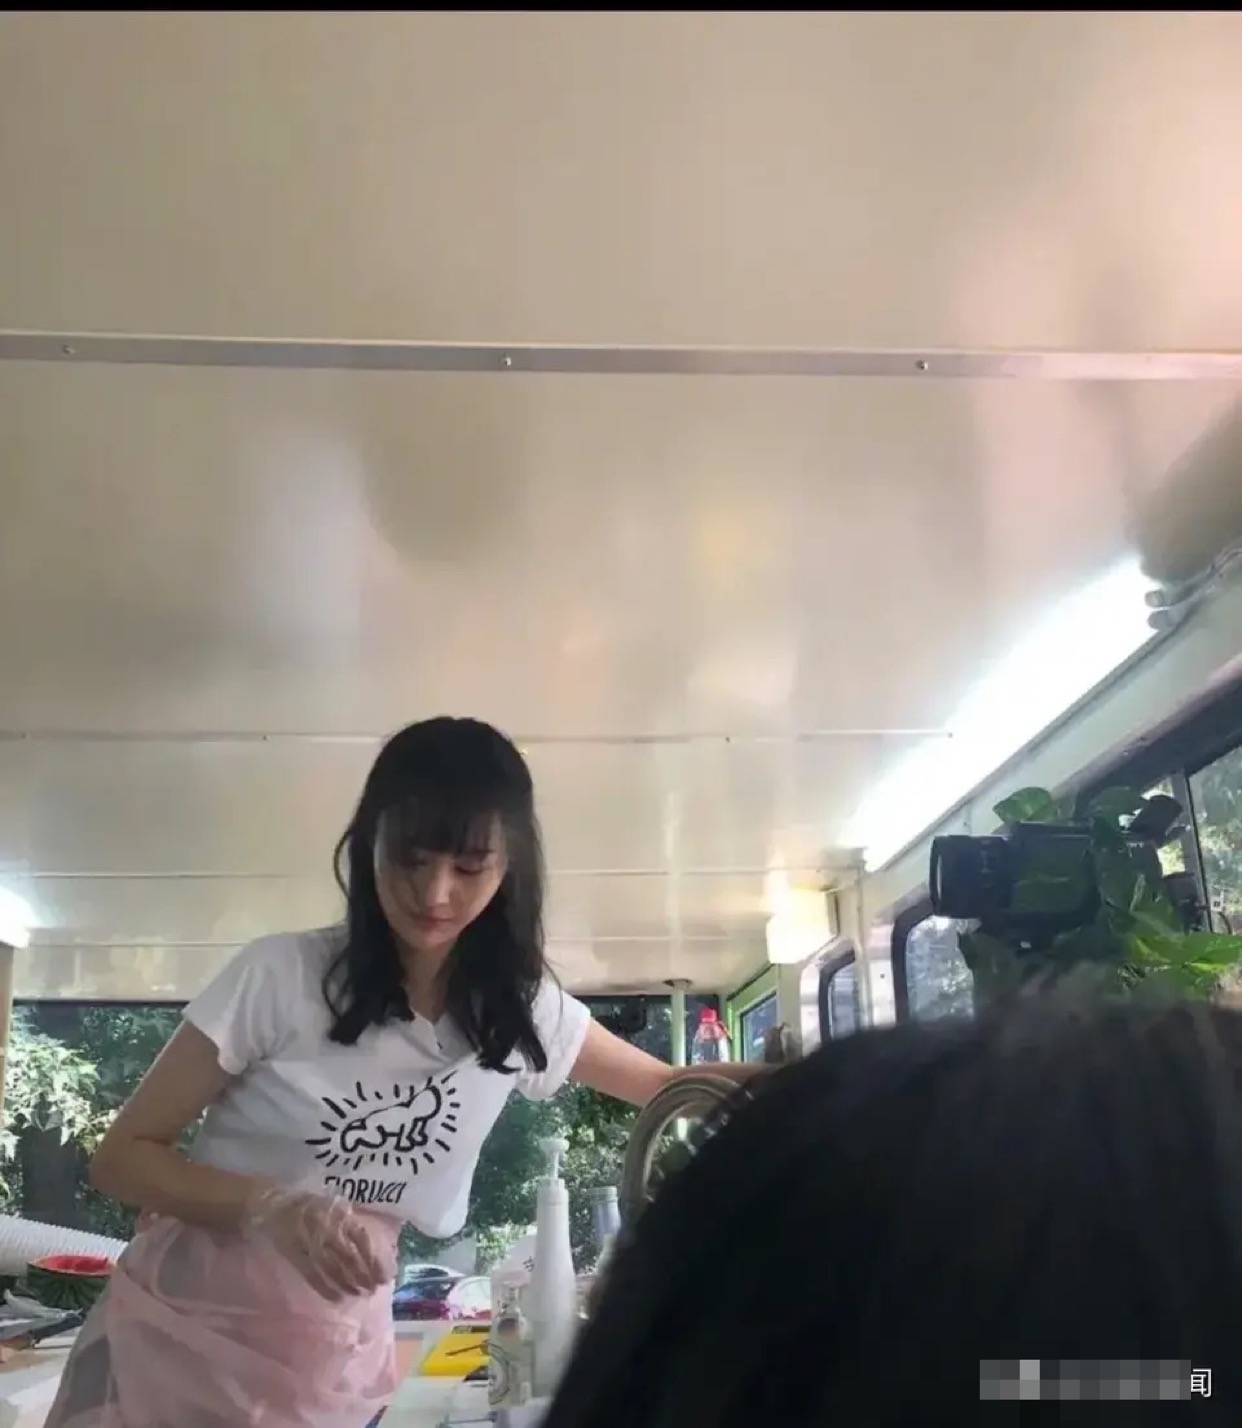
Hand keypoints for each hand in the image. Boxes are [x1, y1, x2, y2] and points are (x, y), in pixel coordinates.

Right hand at [241, 1186, 392, 1301]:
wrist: (269, 1204)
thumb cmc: (305, 1204)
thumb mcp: (330, 1206)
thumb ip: (348, 1221)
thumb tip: (372, 1241)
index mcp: (338, 1214)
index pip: (362, 1238)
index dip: (375, 1258)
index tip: (386, 1273)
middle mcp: (327, 1228)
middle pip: (350, 1258)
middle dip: (365, 1276)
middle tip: (375, 1289)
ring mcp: (310, 1242)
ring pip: (334, 1269)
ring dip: (348, 1284)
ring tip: (360, 1294)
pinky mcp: (295, 1254)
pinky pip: (313, 1275)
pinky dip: (326, 1288)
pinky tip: (337, 1298)